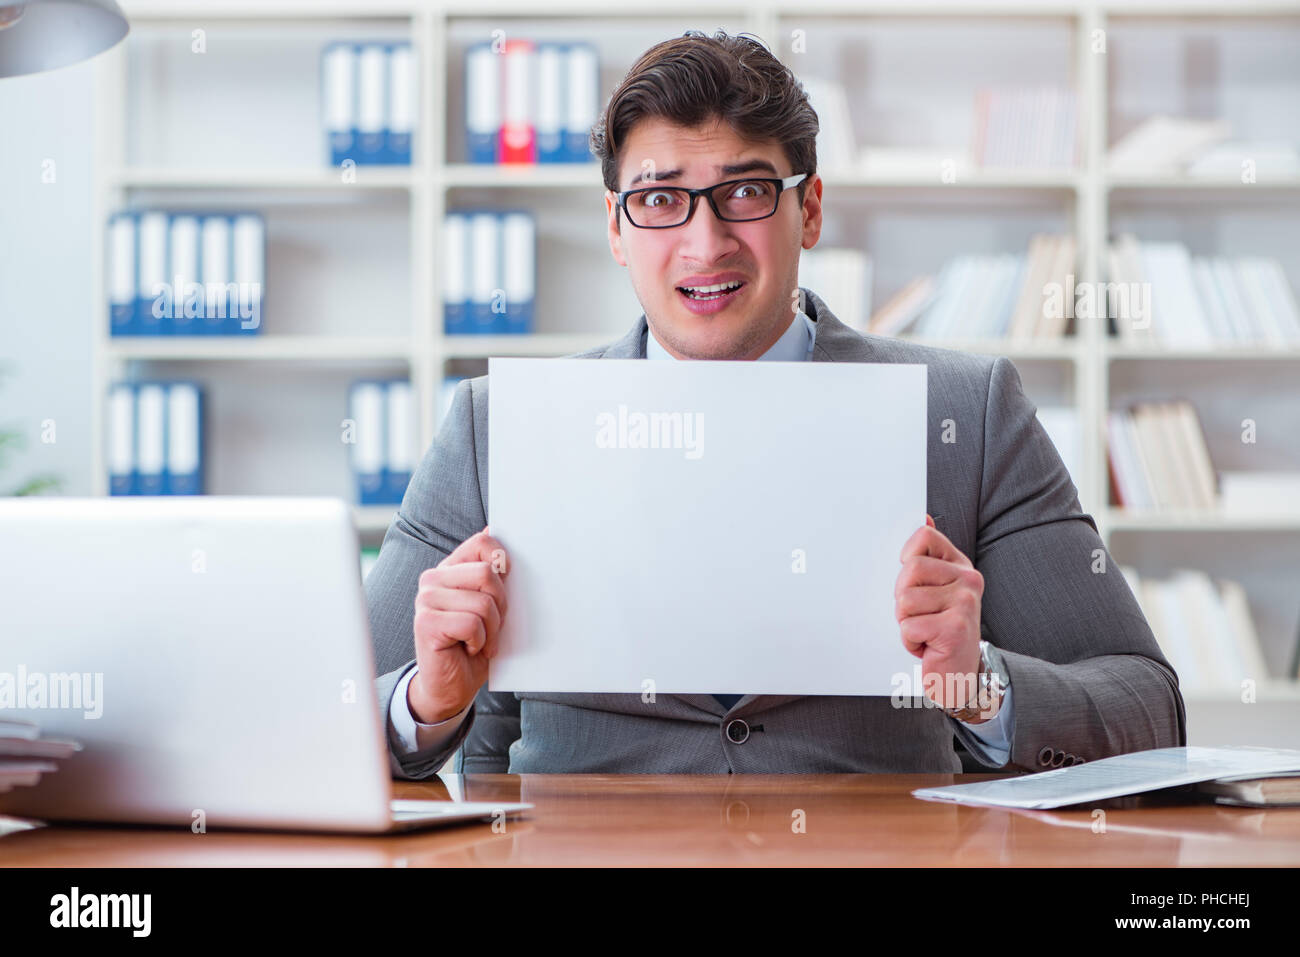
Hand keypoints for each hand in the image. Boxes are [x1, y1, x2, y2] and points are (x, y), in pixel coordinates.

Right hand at [407, 527, 509, 723]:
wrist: (452, 685)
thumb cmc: (474, 643)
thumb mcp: (490, 604)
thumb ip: (491, 572)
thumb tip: (493, 531)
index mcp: (450, 569)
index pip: (482, 544)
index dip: (502, 565)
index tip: (503, 590)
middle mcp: (433, 579)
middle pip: (487, 574)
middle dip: (501, 606)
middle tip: (493, 626)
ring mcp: (426, 600)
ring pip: (483, 602)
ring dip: (492, 629)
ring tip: (481, 640)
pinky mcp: (426, 623)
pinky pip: (472, 624)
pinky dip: (480, 641)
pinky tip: (469, 648)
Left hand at [894, 514, 985, 716]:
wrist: (959, 675)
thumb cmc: (940, 630)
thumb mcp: (935, 589)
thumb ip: (929, 555)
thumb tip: (924, 517)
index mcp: (961, 566)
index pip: (923, 537)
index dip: (907, 559)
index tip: (915, 582)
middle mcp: (969, 580)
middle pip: (909, 570)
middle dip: (902, 597)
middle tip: (920, 615)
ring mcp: (965, 603)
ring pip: (904, 601)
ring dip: (906, 622)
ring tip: (925, 631)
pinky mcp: (955, 628)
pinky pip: (908, 626)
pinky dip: (910, 641)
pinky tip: (928, 646)